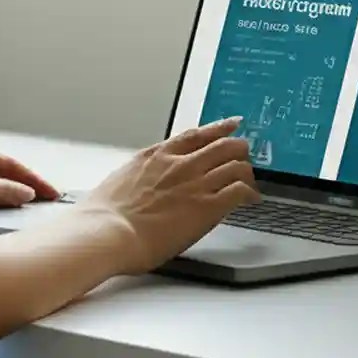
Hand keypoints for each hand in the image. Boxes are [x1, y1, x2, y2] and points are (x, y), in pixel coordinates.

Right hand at [75, 117, 260, 274]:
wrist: (107, 232)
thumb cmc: (105, 215)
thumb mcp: (121, 180)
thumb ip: (140, 175)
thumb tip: (142, 182)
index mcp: (157, 156)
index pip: (196, 134)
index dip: (218, 128)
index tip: (231, 125)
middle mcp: (180, 164)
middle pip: (223, 145)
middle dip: (238, 150)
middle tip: (244, 158)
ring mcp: (195, 183)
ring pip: (237, 164)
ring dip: (247, 172)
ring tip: (249, 182)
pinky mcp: (207, 207)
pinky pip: (240, 190)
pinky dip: (250, 192)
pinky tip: (252, 199)